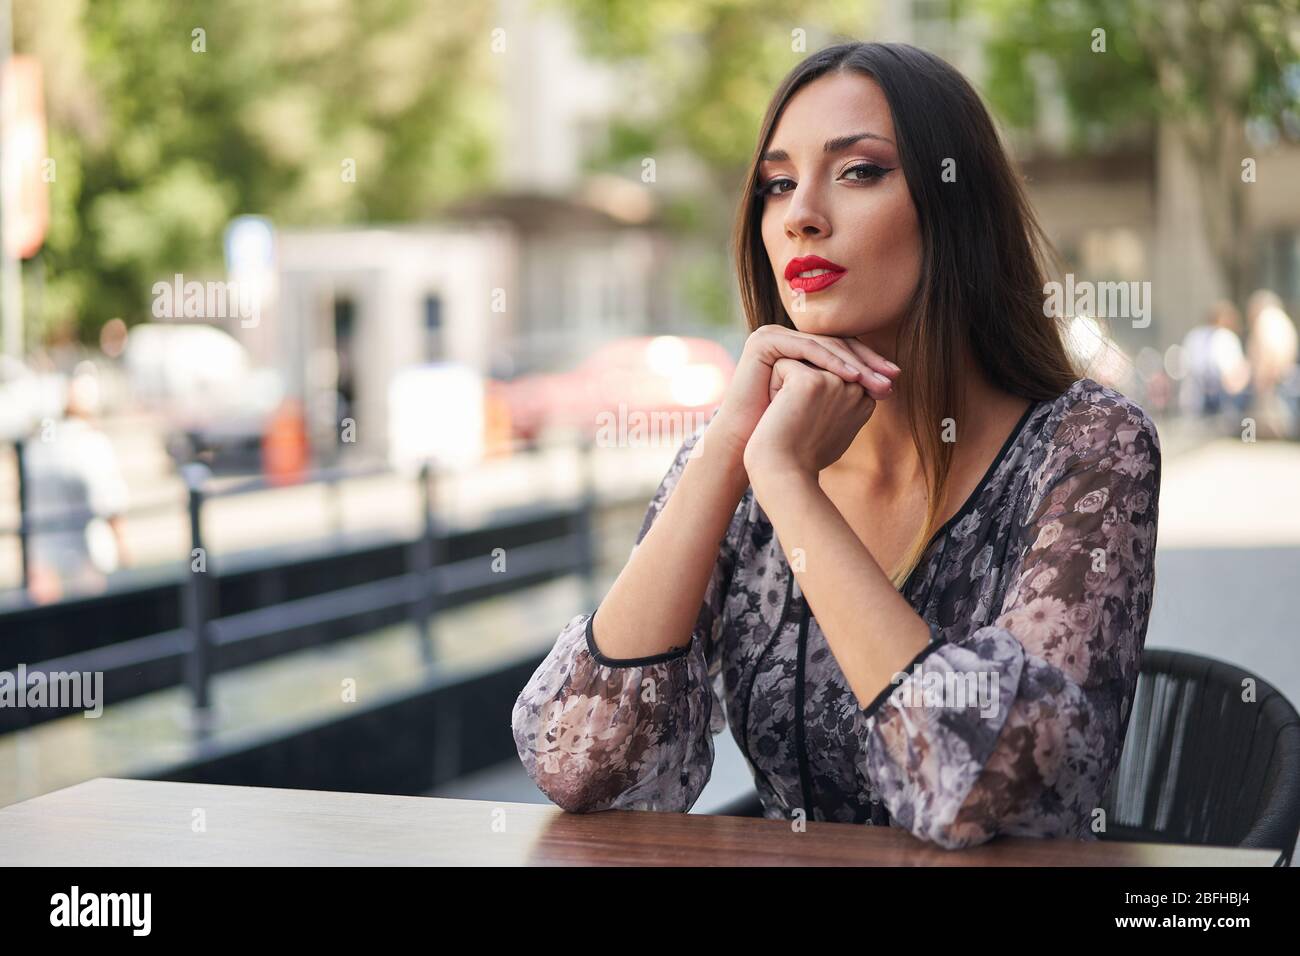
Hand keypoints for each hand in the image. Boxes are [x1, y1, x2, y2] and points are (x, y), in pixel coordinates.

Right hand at [710, 324, 896, 461]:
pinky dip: (832, 361)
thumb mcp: (823, 405)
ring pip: (823, 345)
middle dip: (866, 362)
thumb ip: (848, 389)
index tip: (894, 380)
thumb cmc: (786, 433)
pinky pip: (806, 348)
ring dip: (854, 362)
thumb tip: (890, 386)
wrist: (749, 446)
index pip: (840, 350)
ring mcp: (772, 336)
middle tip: (892, 377)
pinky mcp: (764, 341)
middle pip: (834, 344)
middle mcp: (785, 338)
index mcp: (797, 349)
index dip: (868, 363)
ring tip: (876, 380)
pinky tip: (852, 377)